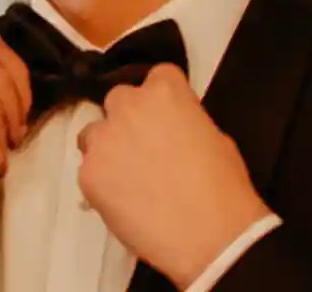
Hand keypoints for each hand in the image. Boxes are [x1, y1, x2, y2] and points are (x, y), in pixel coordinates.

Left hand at [77, 64, 271, 288]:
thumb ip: (184, 120)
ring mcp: (103, 139)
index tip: (166, 118)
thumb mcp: (215, 136)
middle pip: (118, 99)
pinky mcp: (88, 174)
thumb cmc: (223, 187)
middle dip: (128, 118)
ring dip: (107, 148)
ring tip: (128, 177)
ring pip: (93, 134)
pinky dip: (101, 182)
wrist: (210, 235)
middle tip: (144, 148)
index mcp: (165, 91)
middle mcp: (128, 105)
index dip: (161, 99)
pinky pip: (88, 170)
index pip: (156, 76)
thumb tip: (171, 128)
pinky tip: (123, 201)